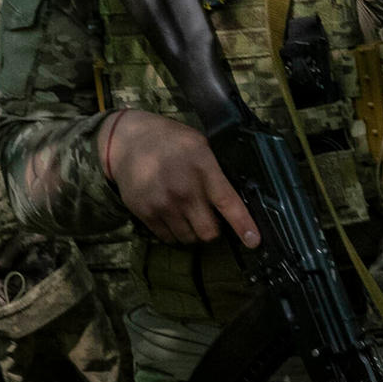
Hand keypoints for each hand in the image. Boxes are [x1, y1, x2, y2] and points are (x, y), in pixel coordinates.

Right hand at [100, 109, 260, 247]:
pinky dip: (174, 232)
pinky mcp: (146, 213)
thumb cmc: (170, 141)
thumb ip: (216, 171)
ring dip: (192, 231)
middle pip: (208, 232)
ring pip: (188, 238)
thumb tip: (239, 197)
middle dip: (213, 229)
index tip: (253, 241)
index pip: (228, 202)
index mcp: (203, 168)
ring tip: (186, 213)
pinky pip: (167, 238)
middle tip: (208, 217)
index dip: (243, 225)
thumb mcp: (200, 145)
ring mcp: (163, 204)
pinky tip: (171, 214)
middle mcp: (183, 189)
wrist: (128, 141)